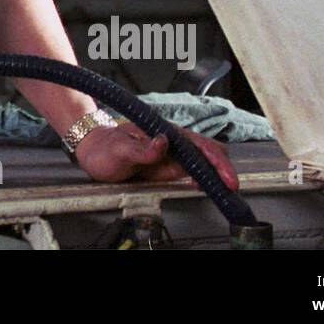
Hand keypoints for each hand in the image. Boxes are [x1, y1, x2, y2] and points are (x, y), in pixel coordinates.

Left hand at [74, 121, 238, 189]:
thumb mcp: (119, 149)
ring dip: (215, 175)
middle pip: (206, 152)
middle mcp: (172, 142)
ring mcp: (171, 155)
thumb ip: (141, 148)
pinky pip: (191, 171)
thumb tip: (162, 142)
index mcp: (164, 133)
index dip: (215, 160)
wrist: (94, 151)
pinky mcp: (167, 166)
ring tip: (224, 190)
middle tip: (229, 187)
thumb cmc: (104, 147)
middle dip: (222, 167)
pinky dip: (204, 179)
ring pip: (202, 162)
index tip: (225, 176)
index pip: (198, 144)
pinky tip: (206, 187)